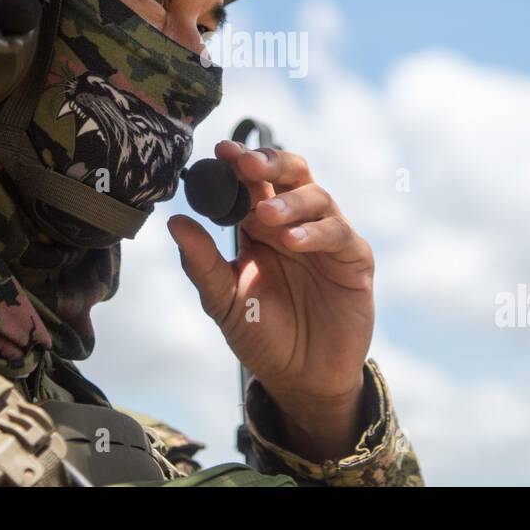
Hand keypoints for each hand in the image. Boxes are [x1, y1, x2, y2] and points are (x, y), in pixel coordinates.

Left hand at [168, 141, 374, 460]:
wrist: (301, 379)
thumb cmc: (262, 334)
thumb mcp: (225, 301)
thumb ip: (202, 264)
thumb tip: (175, 222)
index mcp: (262, 225)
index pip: (253, 181)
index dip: (238, 162)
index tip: (219, 151)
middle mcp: (297, 222)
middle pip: (292, 173)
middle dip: (269, 163)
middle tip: (245, 164)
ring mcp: (328, 239)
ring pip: (317, 197)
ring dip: (290, 202)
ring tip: (265, 215)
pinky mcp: (354, 260)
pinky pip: (339, 234)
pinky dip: (316, 233)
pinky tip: (292, 242)